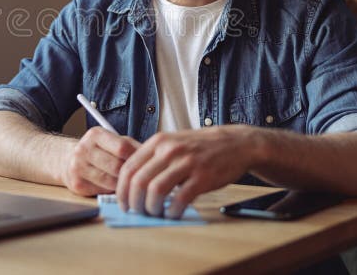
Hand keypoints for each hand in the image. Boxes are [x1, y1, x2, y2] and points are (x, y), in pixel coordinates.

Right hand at [62, 127, 140, 196]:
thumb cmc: (100, 151)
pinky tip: (112, 187)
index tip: (146, 163)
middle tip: (138, 177)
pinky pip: (101, 191)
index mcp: (95, 134)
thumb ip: (131, 147)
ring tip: (127, 183)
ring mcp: (78, 167)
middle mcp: (83, 149)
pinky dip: (110, 191)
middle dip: (130, 173)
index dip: (137, 157)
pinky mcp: (77, 184)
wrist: (69, 160)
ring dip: (122, 184)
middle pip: (117, 166)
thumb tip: (153, 158)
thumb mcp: (113, 141)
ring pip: (110, 181)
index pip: (122, 147)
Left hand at [116, 125, 261, 217]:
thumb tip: (132, 185)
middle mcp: (170, 150)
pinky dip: (172, 211)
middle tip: (137, 212)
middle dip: (134, 202)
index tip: (123, 204)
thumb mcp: (173, 143)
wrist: (235, 143)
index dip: (121, 190)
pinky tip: (173, 213)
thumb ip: (153, 159)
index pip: (128, 168)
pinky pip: (180, 199)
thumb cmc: (201, 147)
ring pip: (155, 190)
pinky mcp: (202, 176)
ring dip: (151, 208)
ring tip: (155, 213)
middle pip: (138, 181)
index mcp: (158, 142)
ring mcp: (186, 162)